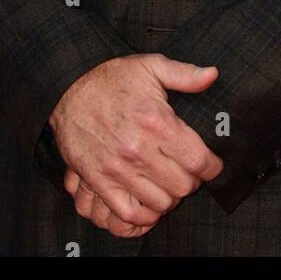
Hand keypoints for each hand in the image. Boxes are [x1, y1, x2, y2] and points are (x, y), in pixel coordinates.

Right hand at [49, 52, 222, 236]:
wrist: (68, 88)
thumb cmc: (111, 78)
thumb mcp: (150, 66)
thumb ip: (185, 74)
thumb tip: (213, 75)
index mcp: (156, 120)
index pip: (198, 160)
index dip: (212, 167)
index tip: (212, 165)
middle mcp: (138, 147)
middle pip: (183, 185)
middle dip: (193, 180)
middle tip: (190, 172)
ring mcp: (118, 168)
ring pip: (161, 202)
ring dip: (171, 196)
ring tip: (170, 182)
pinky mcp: (100, 181)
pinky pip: (130, 212)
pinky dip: (146, 213)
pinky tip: (150, 199)